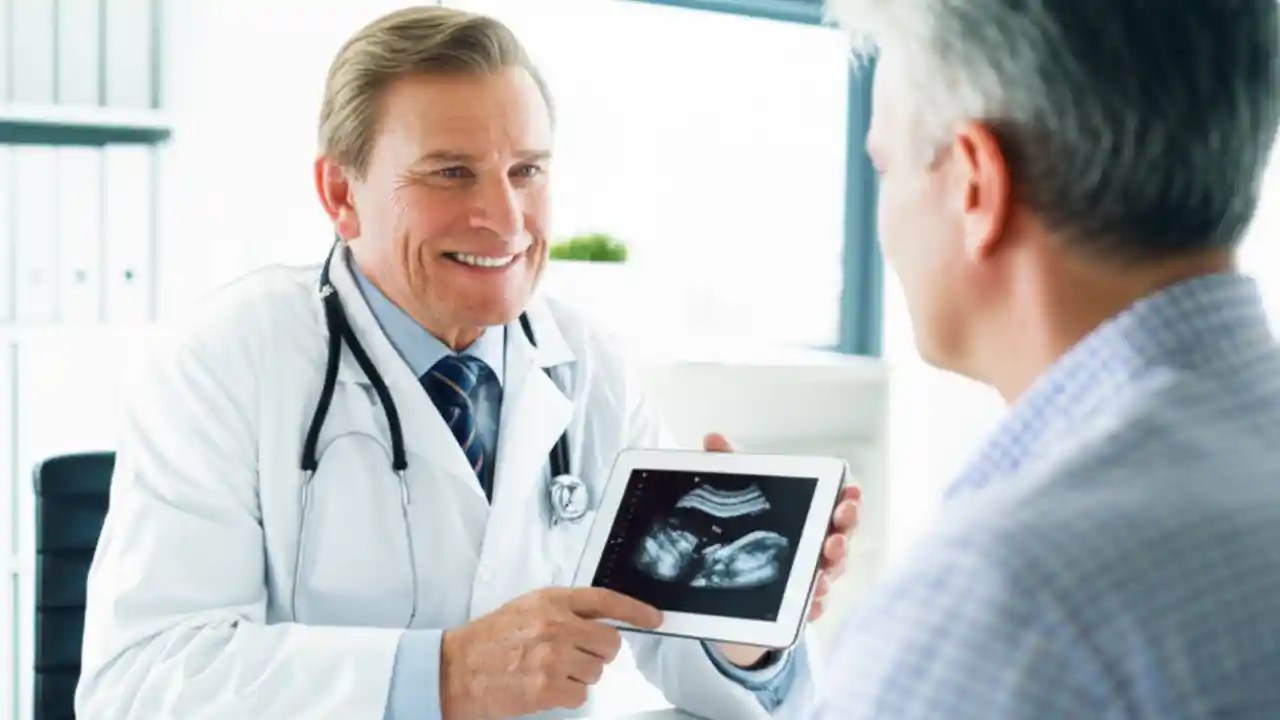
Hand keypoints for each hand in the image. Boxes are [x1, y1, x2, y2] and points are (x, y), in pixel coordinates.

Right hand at [440, 587, 661, 718]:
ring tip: (547, 672)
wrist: (453, 671)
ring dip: (579, 677)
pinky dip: (566, 697)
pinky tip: (542, 689)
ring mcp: (553, 657)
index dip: (635, 610)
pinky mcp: (548, 688)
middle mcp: (556, 625)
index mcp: (551, 600)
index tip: (655, 618)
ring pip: (596, 672)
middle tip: (573, 658)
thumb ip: (562, 611)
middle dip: (597, 654)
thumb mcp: (525, 610)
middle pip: (610, 643)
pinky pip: (581, 696)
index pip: (605, 600)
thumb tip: (599, 622)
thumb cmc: (487, 641)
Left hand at [702, 432, 861, 667]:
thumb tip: (712, 438)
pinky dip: (812, 607)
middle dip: (842, 538)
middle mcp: (816, 547)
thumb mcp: (735, 493)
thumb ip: (729, 466)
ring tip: (819, 576)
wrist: (725, 578)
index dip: (849, 501)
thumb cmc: (746, 527)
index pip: (838, 507)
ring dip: (827, 575)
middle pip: (840, 542)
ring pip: (828, 577)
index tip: (851, 493)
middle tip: (834, 538)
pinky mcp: (794, 607)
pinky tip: (809, 605)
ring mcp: (809, 578)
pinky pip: (809, 609)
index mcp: (811, 516)